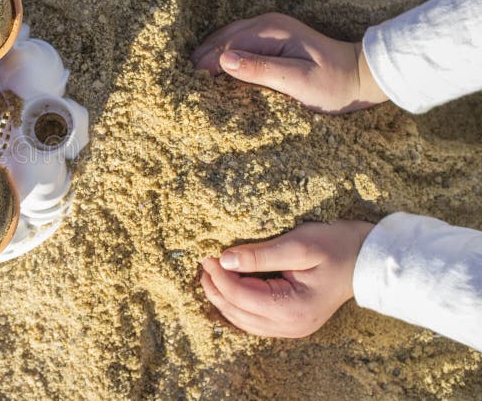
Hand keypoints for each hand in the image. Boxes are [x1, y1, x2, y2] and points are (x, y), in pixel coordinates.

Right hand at [191, 13, 388, 113]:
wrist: (361, 76)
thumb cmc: (333, 84)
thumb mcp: (298, 81)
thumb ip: (260, 70)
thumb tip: (223, 61)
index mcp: (270, 31)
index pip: (225, 47)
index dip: (203, 65)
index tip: (185, 84)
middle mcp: (266, 24)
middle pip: (221, 38)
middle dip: (199, 58)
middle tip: (177, 81)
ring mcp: (268, 29)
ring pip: (226, 39)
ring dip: (207, 55)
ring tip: (187, 76)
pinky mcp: (269, 39)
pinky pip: (236, 44)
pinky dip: (220, 55)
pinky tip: (210, 70)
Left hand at [200, 220, 373, 337]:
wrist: (367, 259)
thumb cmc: (337, 246)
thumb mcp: (299, 245)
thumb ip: (260, 255)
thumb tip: (225, 259)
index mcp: (293, 308)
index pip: (242, 296)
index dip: (219, 277)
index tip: (208, 256)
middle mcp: (291, 326)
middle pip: (237, 313)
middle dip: (216, 288)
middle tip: (205, 263)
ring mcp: (291, 328)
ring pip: (242, 320)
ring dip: (223, 298)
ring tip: (211, 274)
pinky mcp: (290, 322)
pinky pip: (253, 320)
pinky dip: (236, 305)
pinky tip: (228, 287)